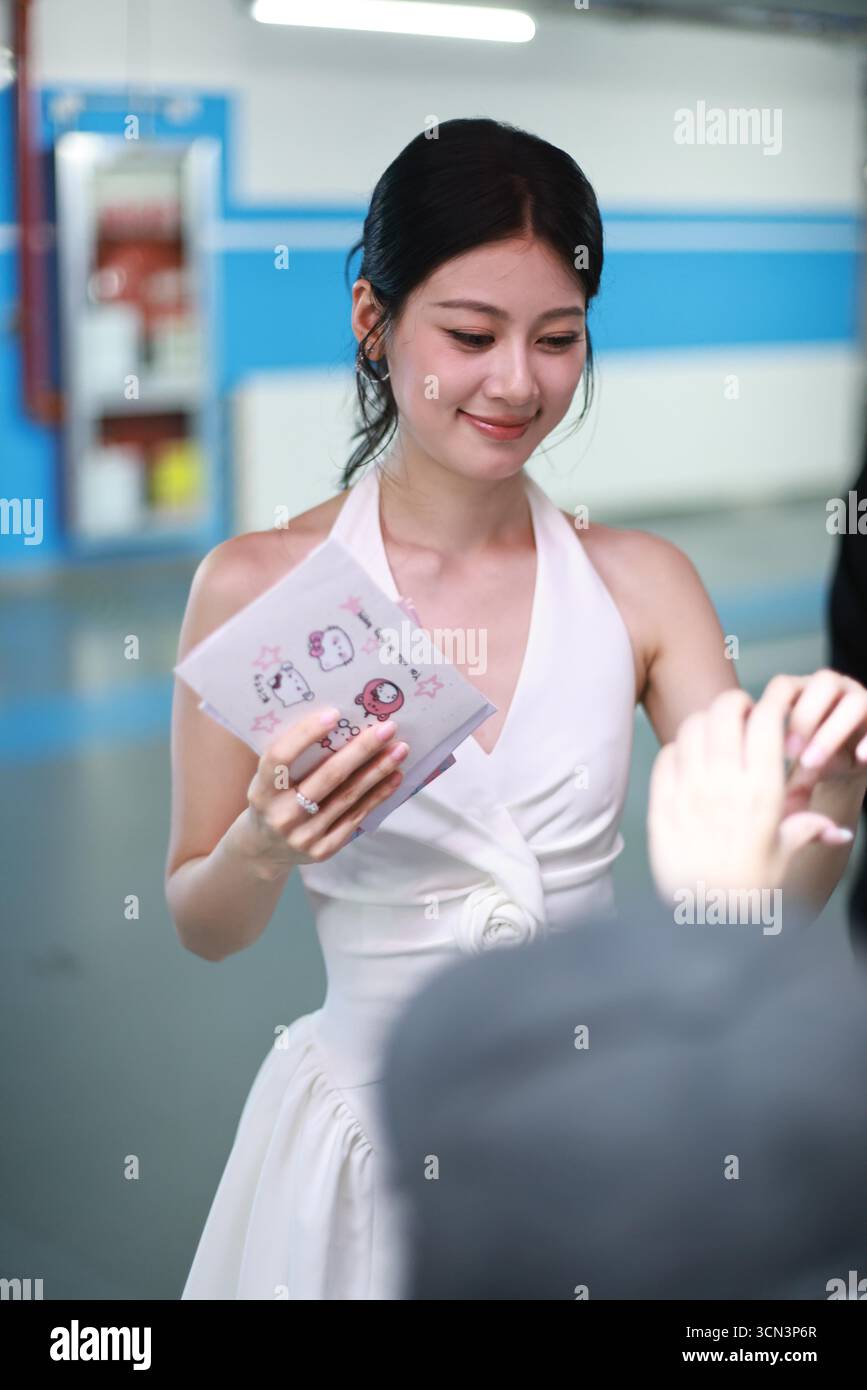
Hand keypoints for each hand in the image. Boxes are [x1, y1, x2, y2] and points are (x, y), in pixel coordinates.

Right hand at [240, 708, 409, 875]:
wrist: (265, 850)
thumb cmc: (272, 800)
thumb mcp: (267, 780)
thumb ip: (292, 758)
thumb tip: (340, 721)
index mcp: (261, 790)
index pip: (280, 757)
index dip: (305, 734)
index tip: (335, 714)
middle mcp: (281, 814)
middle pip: (327, 777)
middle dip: (361, 750)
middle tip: (388, 728)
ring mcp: (303, 836)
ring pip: (348, 797)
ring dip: (378, 770)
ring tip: (400, 750)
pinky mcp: (323, 850)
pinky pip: (356, 817)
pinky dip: (378, 795)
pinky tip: (394, 777)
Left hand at [647, 687, 853, 900]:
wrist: (702, 918)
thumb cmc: (748, 889)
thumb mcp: (783, 856)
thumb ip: (809, 832)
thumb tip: (839, 831)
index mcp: (762, 793)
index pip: (767, 722)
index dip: (773, 702)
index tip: (773, 703)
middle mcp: (724, 785)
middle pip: (724, 713)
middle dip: (735, 704)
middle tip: (741, 714)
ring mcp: (688, 792)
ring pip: (692, 727)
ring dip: (706, 721)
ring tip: (715, 733)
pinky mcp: (661, 803)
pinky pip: (666, 755)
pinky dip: (679, 746)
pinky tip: (689, 758)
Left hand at [767, 669, 866, 818]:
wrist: (853, 764)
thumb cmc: (817, 759)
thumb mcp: (797, 761)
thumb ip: (780, 767)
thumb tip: (764, 792)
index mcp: (807, 689)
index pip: (786, 684)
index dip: (776, 708)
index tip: (768, 743)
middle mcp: (838, 688)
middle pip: (824, 682)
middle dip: (806, 717)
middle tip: (792, 754)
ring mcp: (864, 699)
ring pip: (855, 702)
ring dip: (832, 732)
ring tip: (812, 762)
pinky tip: (860, 758)